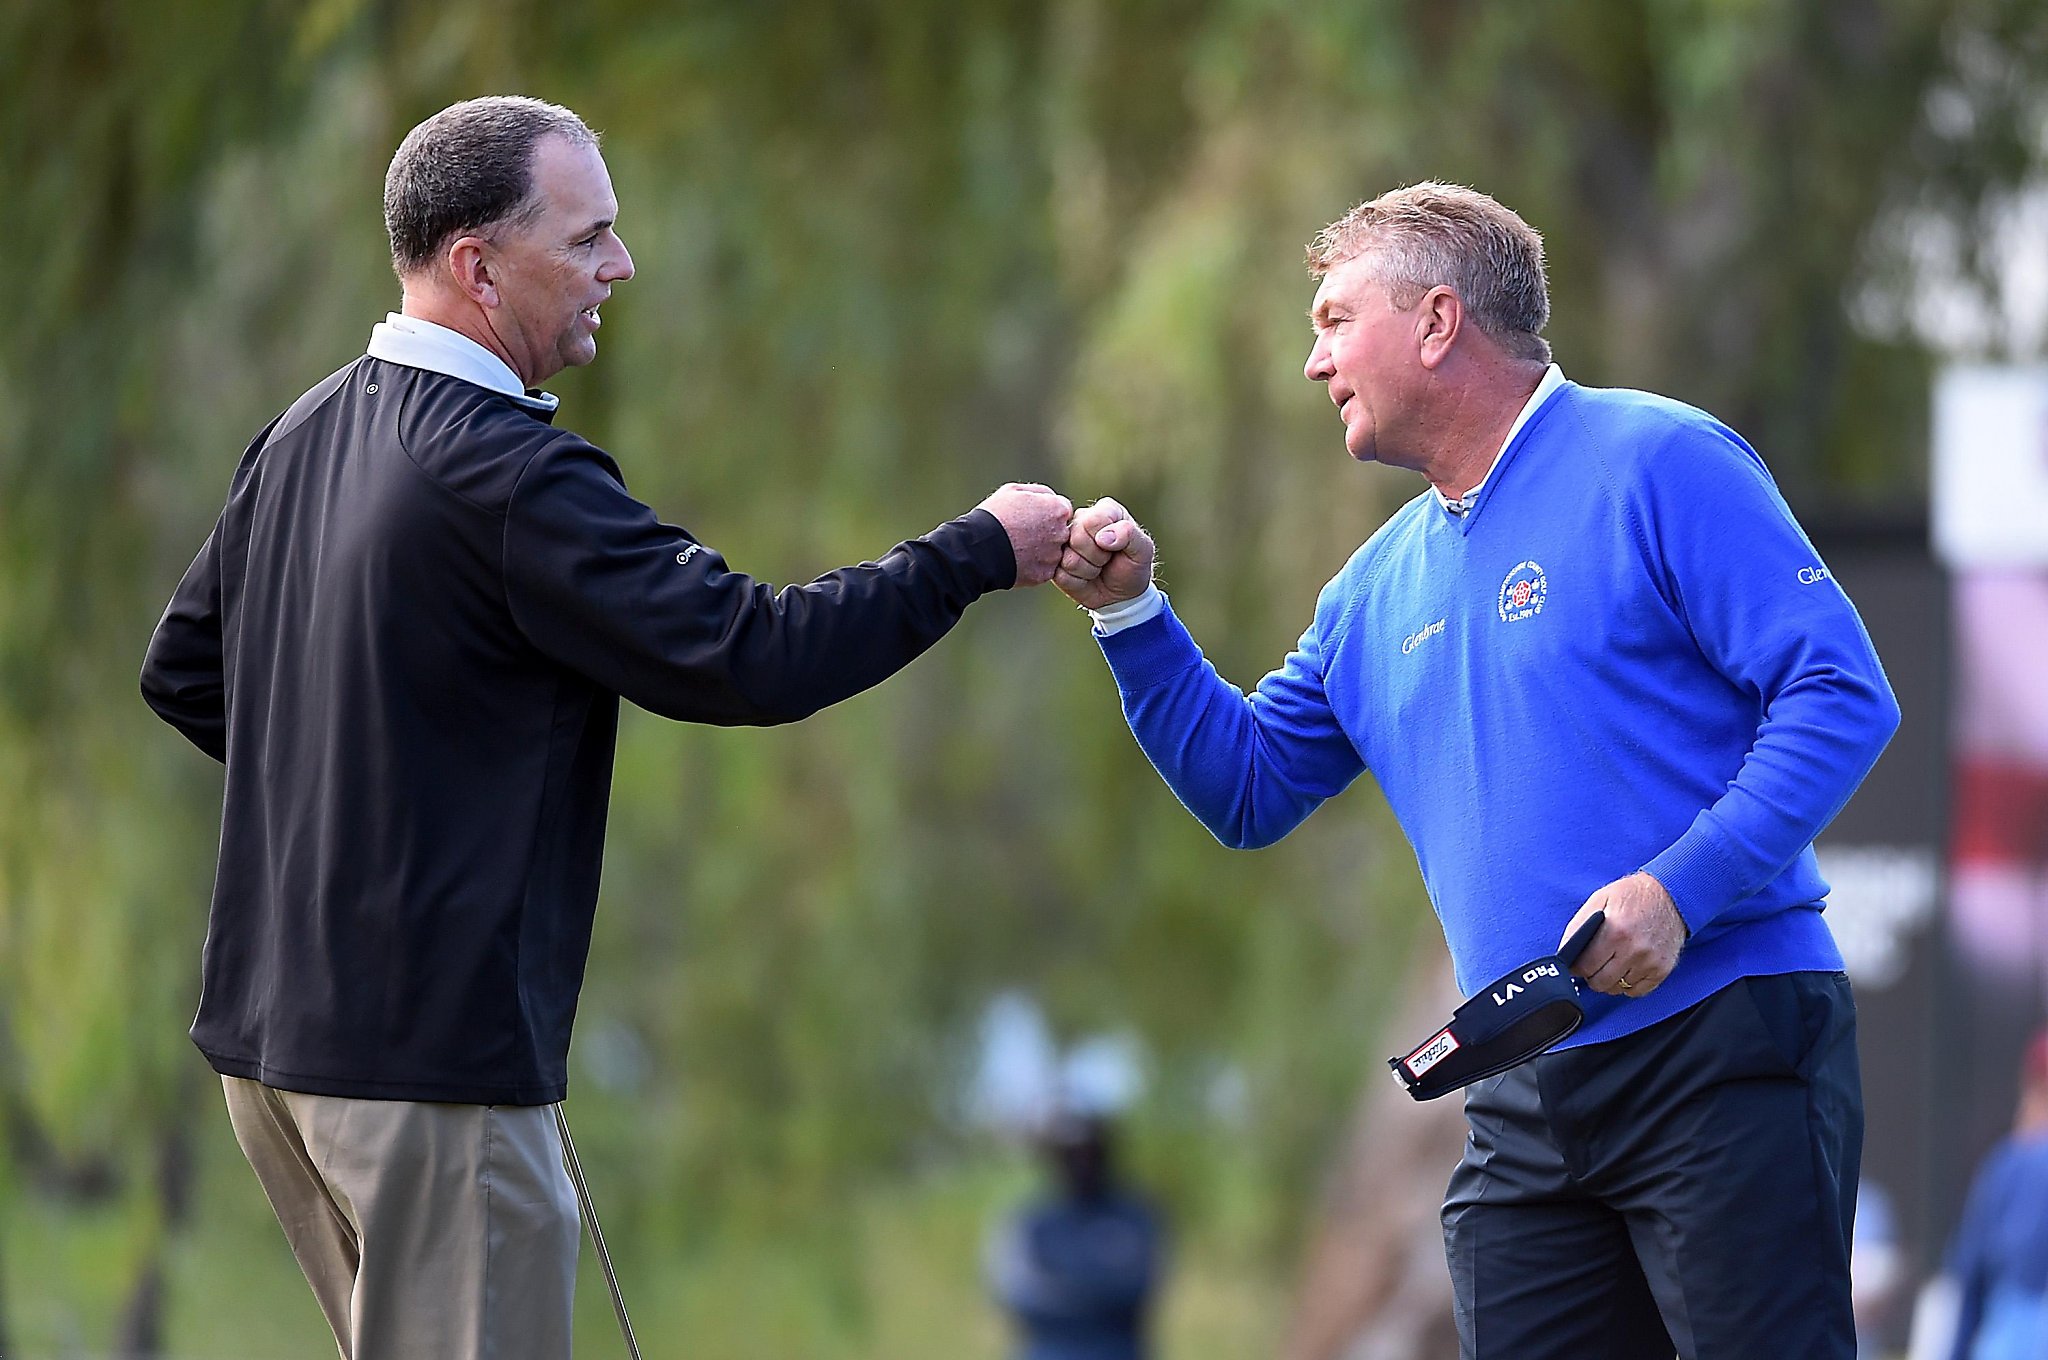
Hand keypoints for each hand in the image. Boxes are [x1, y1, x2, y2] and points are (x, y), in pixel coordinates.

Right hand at [978, 483, 1073, 586]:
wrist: (979, 548)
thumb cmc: (995, 515)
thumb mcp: (1015, 491)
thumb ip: (1040, 492)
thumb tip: (1050, 499)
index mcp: (1058, 510)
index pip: (1062, 510)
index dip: (1046, 512)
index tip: (1032, 516)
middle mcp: (1062, 533)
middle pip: (1061, 532)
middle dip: (1047, 532)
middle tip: (1024, 533)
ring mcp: (1054, 556)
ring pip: (1053, 552)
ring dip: (1042, 550)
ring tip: (1019, 547)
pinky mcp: (1044, 574)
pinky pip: (1043, 569)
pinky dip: (1033, 565)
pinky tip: (1018, 560)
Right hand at [1053, 498, 1155, 609]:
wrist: (1121, 595)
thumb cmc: (1132, 566)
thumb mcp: (1142, 550)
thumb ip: (1129, 534)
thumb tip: (1103, 537)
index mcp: (1103, 511)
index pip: (1094, 519)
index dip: (1107, 538)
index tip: (1117, 547)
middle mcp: (1080, 521)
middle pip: (1077, 537)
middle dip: (1097, 556)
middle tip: (1107, 560)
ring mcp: (1064, 542)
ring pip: (1069, 559)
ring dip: (1088, 571)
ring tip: (1098, 568)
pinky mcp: (1054, 562)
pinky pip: (1060, 575)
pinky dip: (1077, 582)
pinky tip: (1085, 578)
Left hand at [1558, 871, 1687, 997]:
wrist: (1671, 894)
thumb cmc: (1631, 896)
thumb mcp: (1599, 900)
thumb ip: (1578, 926)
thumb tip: (1564, 952)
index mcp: (1614, 932)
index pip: (1585, 967)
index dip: (1577, 967)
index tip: (1577, 964)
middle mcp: (1633, 950)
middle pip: (1600, 983)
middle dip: (1592, 975)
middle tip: (1594, 964)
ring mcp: (1649, 962)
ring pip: (1617, 989)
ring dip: (1610, 979)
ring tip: (1611, 963)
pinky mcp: (1662, 969)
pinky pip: (1637, 992)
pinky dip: (1628, 984)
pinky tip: (1626, 969)